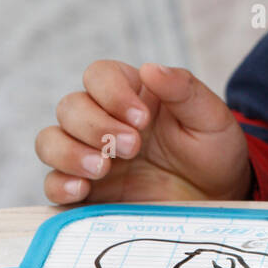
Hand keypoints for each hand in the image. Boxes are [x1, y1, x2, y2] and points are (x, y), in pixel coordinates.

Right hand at [35, 61, 251, 204]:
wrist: (217, 200)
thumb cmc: (213, 152)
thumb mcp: (210, 118)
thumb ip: (184, 90)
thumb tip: (151, 68)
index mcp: (132, 95)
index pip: (99, 75)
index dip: (112, 92)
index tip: (142, 119)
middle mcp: (104, 121)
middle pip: (70, 107)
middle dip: (96, 126)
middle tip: (133, 148)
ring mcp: (90, 155)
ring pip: (50, 141)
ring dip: (69, 152)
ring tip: (103, 168)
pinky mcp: (86, 192)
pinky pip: (52, 183)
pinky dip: (59, 184)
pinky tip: (82, 190)